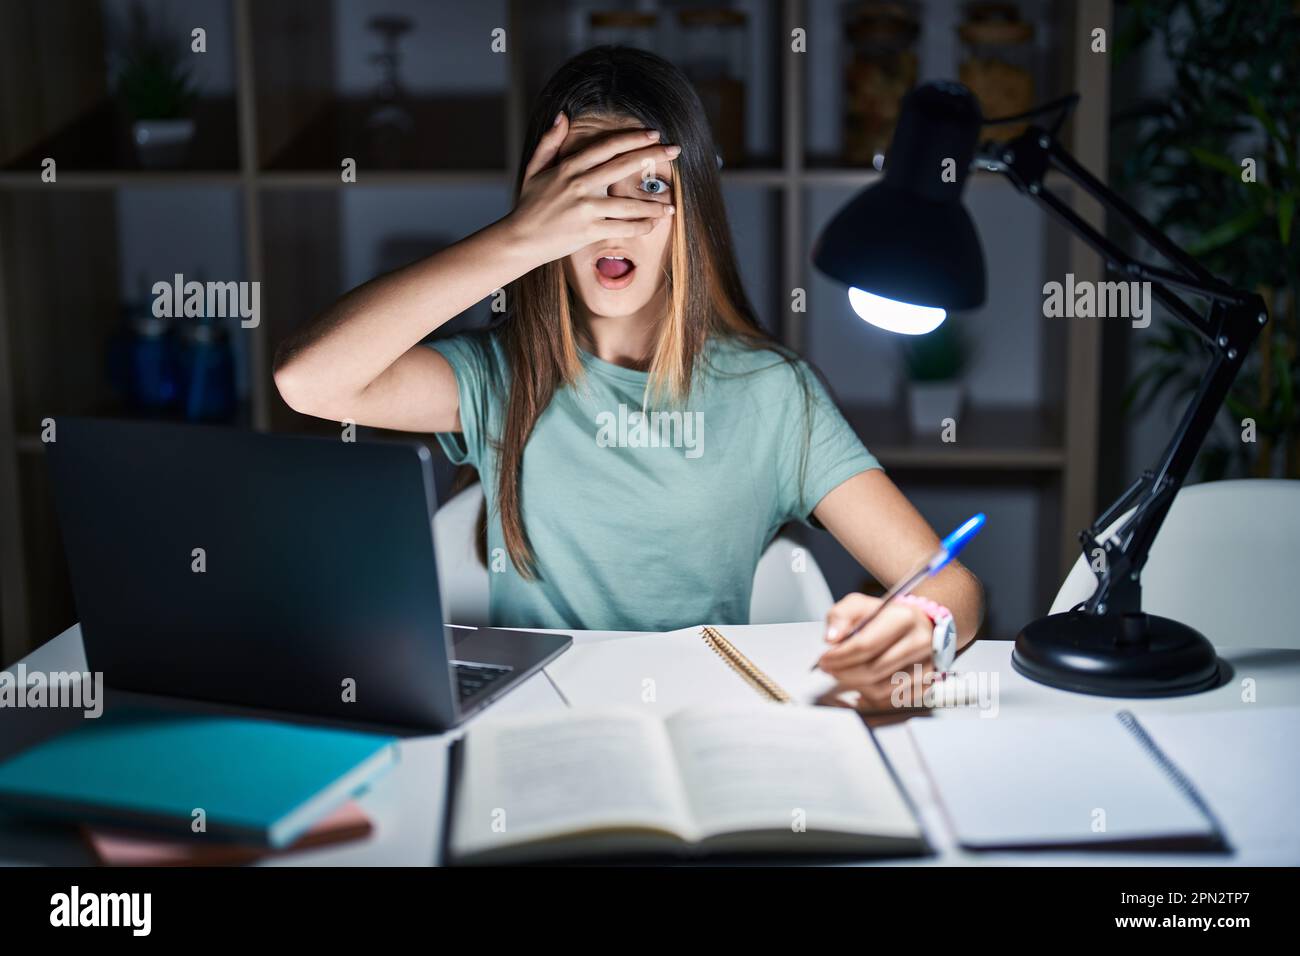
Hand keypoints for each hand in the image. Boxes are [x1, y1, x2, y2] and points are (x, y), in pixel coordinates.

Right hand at [502, 112, 678, 267]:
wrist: (519, 239)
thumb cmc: (529, 205)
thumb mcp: (535, 169)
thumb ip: (550, 142)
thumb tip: (563, 115)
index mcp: (569, 168)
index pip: (607, 147)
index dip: (632, 138)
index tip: (654, 134)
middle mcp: (579, 185)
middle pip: (623, 165)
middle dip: (653, 156)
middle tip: (676, 150)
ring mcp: (585, 208)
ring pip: (628, 203)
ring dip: (653, 205)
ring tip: (671, 205)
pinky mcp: (588, 230)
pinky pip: (622, 228)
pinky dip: (640, 226)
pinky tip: (653, 225)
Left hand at [814, 594, 936, 710]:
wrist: (918, 624)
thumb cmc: (884, 616)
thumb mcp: (859, 605)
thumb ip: (840, 616)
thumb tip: (831, 639)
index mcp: (903, 618)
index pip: (865, 645)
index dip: (839, 656)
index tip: (823, 660)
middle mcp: (920, 643)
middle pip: (872, 670)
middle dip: (843, 673)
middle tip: (828, 669)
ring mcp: (927, 666)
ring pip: (880, 690)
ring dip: (855, 685)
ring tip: (844, 674)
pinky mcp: (928, 684)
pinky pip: (891, 701)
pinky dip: (871, 696)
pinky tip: (861, 684)